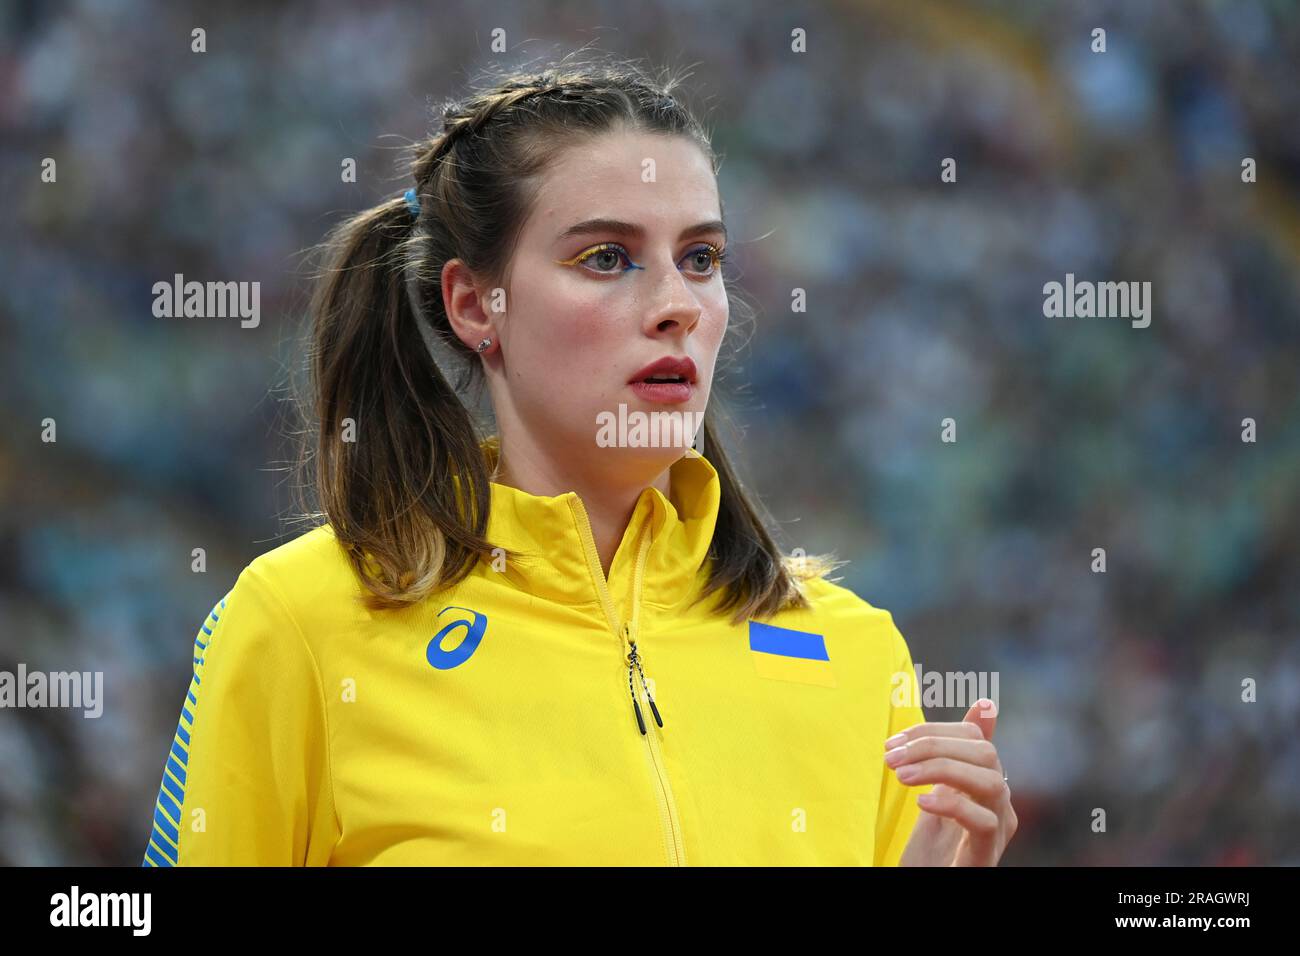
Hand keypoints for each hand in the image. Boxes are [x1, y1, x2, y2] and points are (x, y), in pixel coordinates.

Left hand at [887, 698, 1016, 865]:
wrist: (931, 879)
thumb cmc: (934, 844)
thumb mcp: (939, 790)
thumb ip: (951, 753)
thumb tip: (985, 705)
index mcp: (987, 781)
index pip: (973, 737)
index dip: (932, 732)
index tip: (894, 741)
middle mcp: (1000, 802)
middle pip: (986, 754)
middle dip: (934, 747)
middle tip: (891, 758)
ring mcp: (998, 828)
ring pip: (989, 783)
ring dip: (940, 770)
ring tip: (902, 777)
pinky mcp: (986, 854)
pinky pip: (983, 822)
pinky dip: (951, 806)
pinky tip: (921, 802)